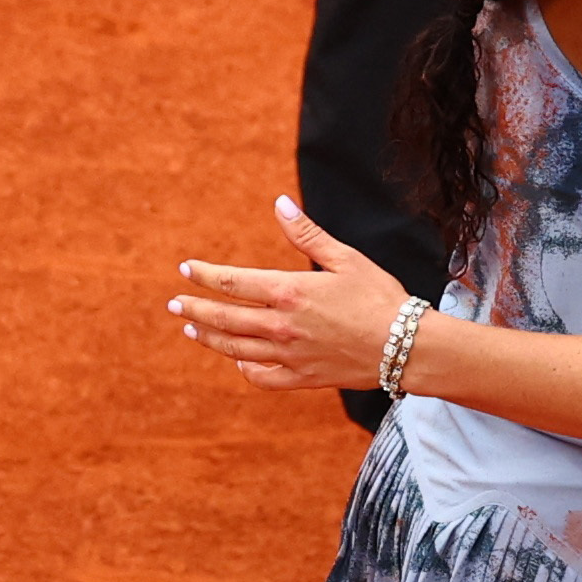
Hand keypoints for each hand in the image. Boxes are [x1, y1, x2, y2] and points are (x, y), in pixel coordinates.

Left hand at [168, 196, 412, 391]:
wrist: (407, 346)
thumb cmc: (380, 296)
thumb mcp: (346, 259)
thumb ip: (307, 234)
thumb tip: (280, 205)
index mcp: (290, 292)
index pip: (233, 282)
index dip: (205, 275)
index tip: (186, 269)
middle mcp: (282, 326)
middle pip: (224, 317)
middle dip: (195, 307)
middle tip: (175, 302)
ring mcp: (289, 355)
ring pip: (234, 348)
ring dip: (209, 337)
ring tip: (192, 328)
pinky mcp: (302, 377)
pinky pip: (261, 377)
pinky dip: (243, 368)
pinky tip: (237, 360)